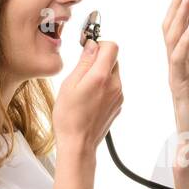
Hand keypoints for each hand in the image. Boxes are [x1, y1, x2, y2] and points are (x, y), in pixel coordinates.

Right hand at [53, 36, 122, 152]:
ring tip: (84, 88)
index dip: (99, 44)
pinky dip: (103, 87)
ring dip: (101, 74)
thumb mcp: (69, 84)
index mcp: (101, 77)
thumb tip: (92, 45)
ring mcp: (119, 96)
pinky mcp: (118, 105)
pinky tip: (89, 98)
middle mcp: (115, 85)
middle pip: (113, 60)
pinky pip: (113, 87)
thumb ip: (84, 62)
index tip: (87, 49)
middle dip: (99, 60)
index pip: (112, 46)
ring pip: (113, 74)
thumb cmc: (69, 117)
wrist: (78, 144)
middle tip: (82, 70)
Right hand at [162, 0, 188, 141]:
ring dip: (180, 15)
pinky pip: (178, 60)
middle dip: (180, 4)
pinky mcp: (179, 87)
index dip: (188, 9)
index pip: (184, 30)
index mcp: (187, 64)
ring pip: (172, 38)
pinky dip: (185, 41)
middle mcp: (178, 66)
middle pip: (173, 28)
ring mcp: (176, 75)